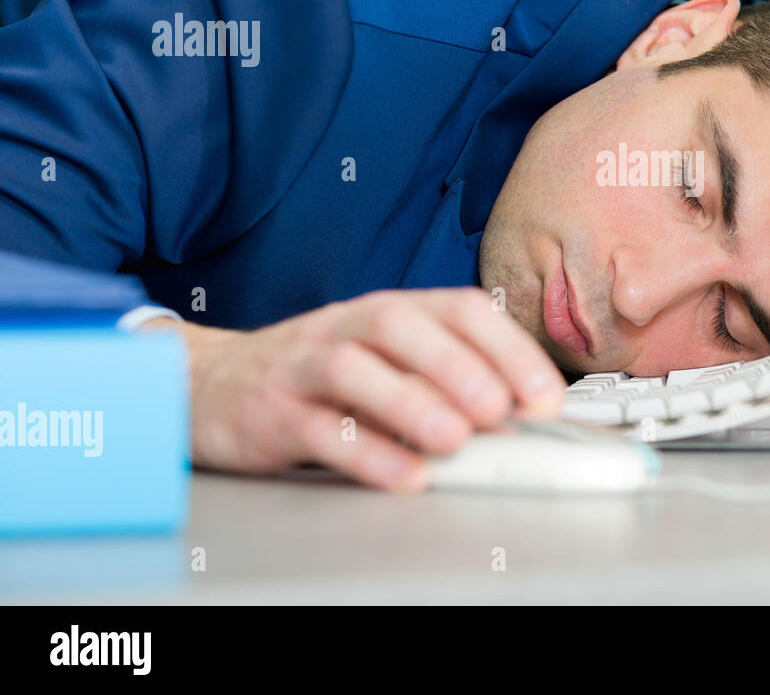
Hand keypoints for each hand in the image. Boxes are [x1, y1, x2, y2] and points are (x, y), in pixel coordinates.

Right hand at [142, 288, 567, 490]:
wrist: (209, 382)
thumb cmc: (317, 373)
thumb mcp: (385, 362)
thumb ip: (445, 379)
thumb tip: (523, 414)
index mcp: (389, 311)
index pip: (457, 309)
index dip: (507, 348)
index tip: (545, 395)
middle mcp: (346, 328)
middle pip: (401, 325)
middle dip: (459, 365)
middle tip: (501, 411)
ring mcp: (303, 367)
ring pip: (353, 368)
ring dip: (411, 402)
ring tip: (455, 440)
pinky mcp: (270, 413)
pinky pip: (317, 429)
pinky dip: (365, 453)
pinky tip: (405, 476)